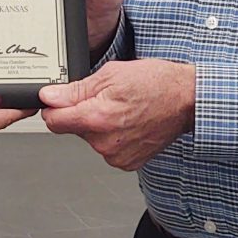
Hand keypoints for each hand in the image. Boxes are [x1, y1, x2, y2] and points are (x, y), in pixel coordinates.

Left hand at [39, 59, 194, 170]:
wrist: (187, 101)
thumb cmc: (156, 84)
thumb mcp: (111, 75)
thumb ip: (76, 90)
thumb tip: (49, 96)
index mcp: (97, 117)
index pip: (53, 121)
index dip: (54, 107)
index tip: (60, 100)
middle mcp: (104, 142)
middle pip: (72, 129)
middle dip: (82, 114)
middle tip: (106, 99)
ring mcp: (116, 156)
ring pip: (90, 139)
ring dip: (99, 126)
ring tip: (123, 110)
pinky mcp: (126, 163)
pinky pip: (107, 149)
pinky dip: (113, 137)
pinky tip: (129, 124)